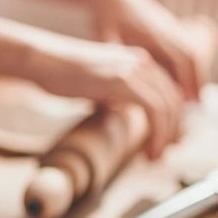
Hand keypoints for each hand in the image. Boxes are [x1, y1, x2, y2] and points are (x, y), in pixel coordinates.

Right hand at [32, 37, 184, 158]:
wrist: (43, 61)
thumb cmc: (62, 73)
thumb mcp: (98, 83)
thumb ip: (115, 93)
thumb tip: (121, 108)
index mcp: (138, 60)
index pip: (168, 91)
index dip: (172, 119)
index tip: (166, 140)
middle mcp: (142, 62)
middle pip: (174, 100)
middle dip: (173, 130)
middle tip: (163, 152)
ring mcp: (134, 70)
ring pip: (168, 107)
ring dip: (166, 136)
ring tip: (156, 156)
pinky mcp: (124, 82)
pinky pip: (155, 110)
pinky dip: (158, 134)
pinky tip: (150, 150)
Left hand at [95, 0, 214, 101]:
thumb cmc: (106, 16)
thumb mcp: (105, 35)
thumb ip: (113, 53)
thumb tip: (116, 75)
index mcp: (154, 34)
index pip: (181, 58)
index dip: (187, 80)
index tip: (190, 100)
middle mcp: (167, 29)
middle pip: (192, 56)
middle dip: (197, 79)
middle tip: (199, 103)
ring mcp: (169, 26)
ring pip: (191, 51)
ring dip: (194, 73)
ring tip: (193, 96)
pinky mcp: (168, 25)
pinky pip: (184, 46)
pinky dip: (187, 64)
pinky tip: (182, 80)